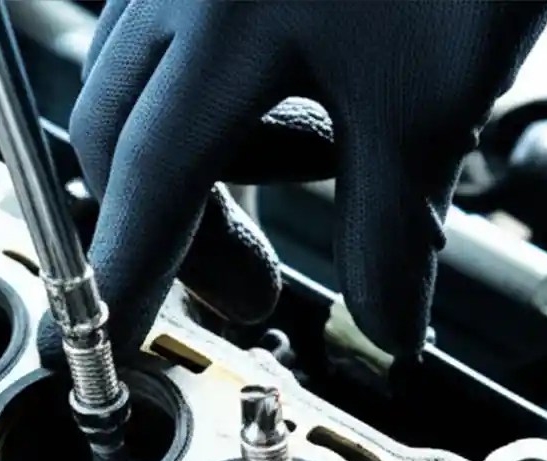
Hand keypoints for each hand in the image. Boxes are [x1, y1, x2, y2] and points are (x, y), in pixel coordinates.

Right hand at [41, 1, 546, 364]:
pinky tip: (306, 100)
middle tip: (256, 292)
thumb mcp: (435, 101)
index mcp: (220, 29)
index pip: (148, 188)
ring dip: (213, 161)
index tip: (111, 343)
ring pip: (149, 93)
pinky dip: (230, 101)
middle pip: (123, 144)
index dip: (128, 279)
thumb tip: (388, 331)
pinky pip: (183, 45)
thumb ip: (394, 233)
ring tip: (314, 166)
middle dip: (175, 230)